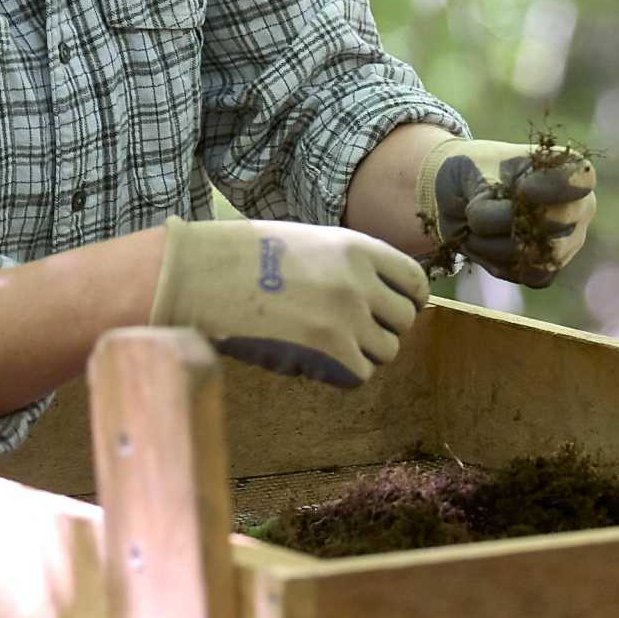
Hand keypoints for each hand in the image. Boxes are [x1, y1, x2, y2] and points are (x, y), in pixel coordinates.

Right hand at [149, 216, 427, 387]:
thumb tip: (376, 296)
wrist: (204, 275)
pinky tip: (316, 362)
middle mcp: (361, 281)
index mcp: (358, 248)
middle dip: (383, 329)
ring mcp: (348, 317)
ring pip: (386, 351)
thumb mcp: (309, 242)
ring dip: (363, 354)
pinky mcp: (329, 351)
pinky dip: (343, 374)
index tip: (393, 309)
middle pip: (404, 321)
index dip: (409, 300)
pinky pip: (360, 374)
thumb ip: (347, 265)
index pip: (414, 280)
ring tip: (329, 347)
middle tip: (353, 333)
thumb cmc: (247, 257)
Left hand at [416, 137, 596, 286]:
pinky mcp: (550, 269)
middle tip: (474, 210)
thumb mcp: (475, 170)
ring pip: (537, 254)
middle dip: (504, 219)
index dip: (555, 187)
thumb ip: (496, 198)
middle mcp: (578, 207)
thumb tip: (519, 237)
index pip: (581, 179)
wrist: (458, 196)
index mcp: (569, 168)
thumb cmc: (472, 171)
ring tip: (472, 228)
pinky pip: (529, 275)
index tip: (521, 189)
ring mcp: (568, 241)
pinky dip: (497, 263)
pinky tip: (485, 245)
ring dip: (492, 244)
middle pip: (556, 223)